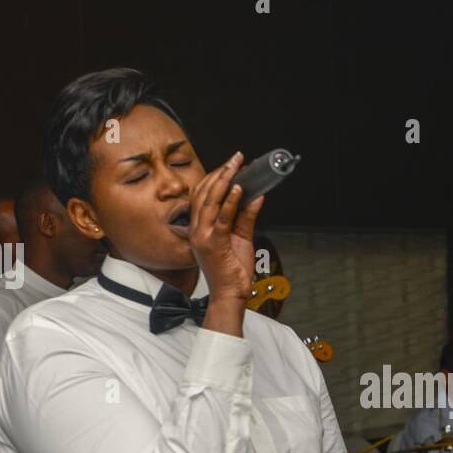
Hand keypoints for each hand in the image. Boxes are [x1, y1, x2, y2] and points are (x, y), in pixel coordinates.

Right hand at [187, 151, 265, 304]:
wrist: (232, 294)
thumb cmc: (233, 270)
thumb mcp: (241, 237)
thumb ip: (246, 216)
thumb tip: (256, 196)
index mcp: (199, 228)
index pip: (202, 195)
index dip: (214, 177)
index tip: (230, 165)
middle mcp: (196, 230)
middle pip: (204, 193)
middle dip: (220, 173)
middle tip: (235, 159)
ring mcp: (202, 237)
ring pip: (210, 202)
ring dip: (224, 181)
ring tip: (236, 167)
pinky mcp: (213, 244)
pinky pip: (222, 218)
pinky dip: (230, 202)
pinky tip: (239, 190)